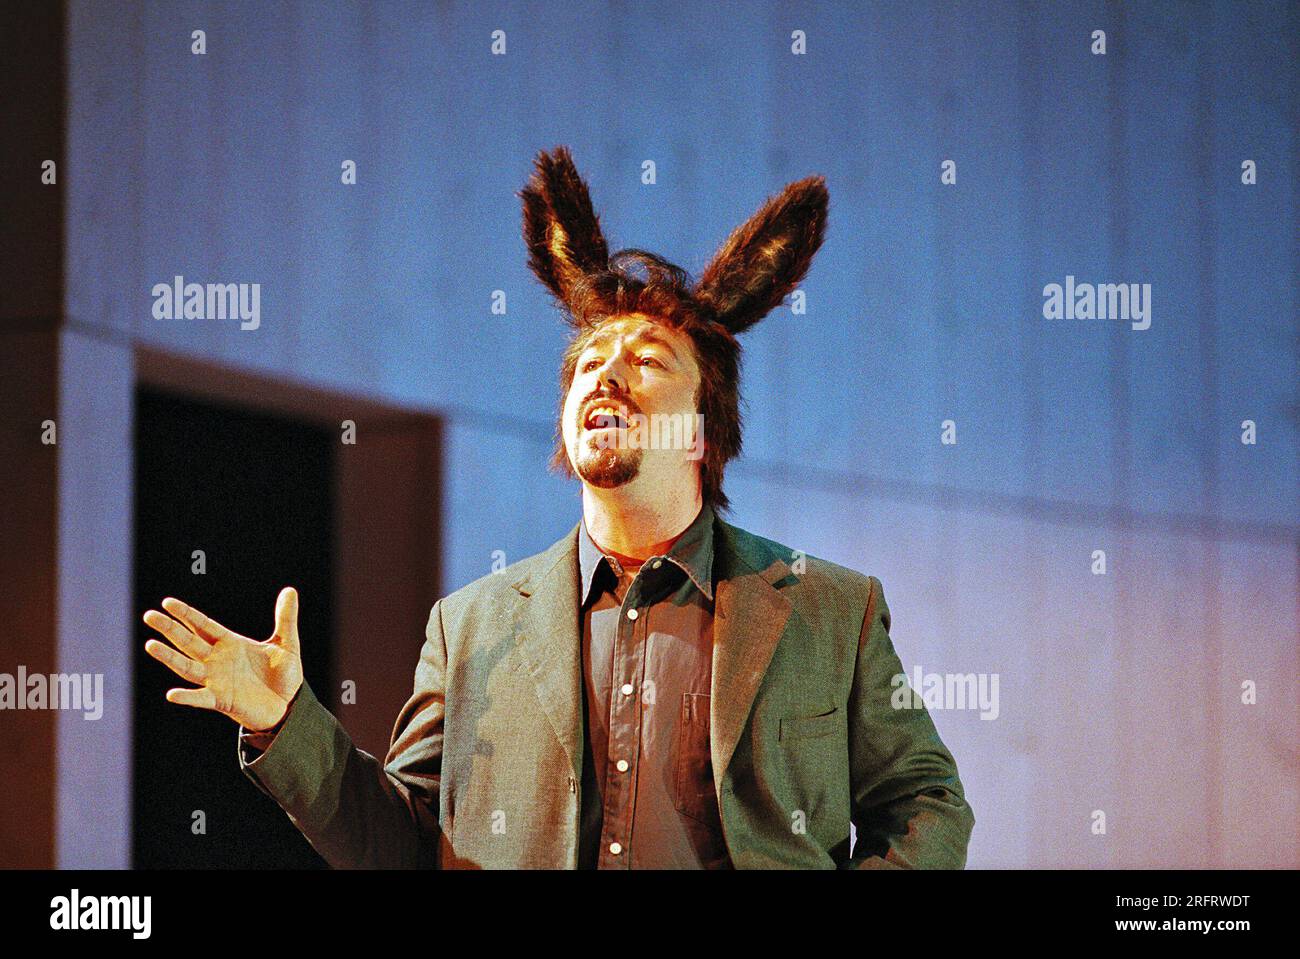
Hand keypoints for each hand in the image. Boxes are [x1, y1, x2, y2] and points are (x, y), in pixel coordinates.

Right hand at [142, 587, 304, 731]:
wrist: (289, 705)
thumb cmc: (283, 675)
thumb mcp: (287, 643)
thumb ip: (285, 617)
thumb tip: (290, 590)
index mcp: (230, 644)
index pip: (203, 626)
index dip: (186, 614)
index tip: (168, 602)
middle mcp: (218, 660)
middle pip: (188, 642)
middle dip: (170, 629)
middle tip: (149, 616)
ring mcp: (216, 680)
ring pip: (187, 666)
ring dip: (169, 657)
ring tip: (150, 645)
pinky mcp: (221, 700)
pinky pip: (201, 698)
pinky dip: (187, 697)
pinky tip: (172, 694)